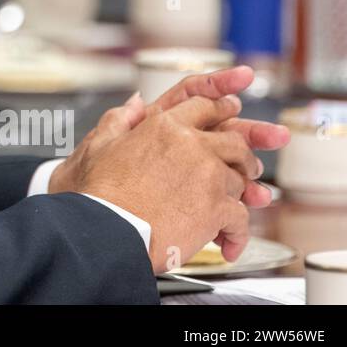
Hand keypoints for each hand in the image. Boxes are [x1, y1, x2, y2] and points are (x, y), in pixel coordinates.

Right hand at [47, 66, 289, 272]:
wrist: (105, 229)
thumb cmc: (98, 193)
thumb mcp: (98, 145)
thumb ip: (119, 120)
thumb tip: (135, 102)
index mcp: (163, 126)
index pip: (203, 106)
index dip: (223, 107)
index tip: (234, 109)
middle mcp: (191, 145)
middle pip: (235, 142)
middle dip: (245, 155)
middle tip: (249, 168)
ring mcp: (207, 176)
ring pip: (239, 181)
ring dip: (239, 196)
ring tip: (232, 211)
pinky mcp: (216, 209)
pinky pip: (240, 218)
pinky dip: (236, 234)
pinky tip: (226, 244)